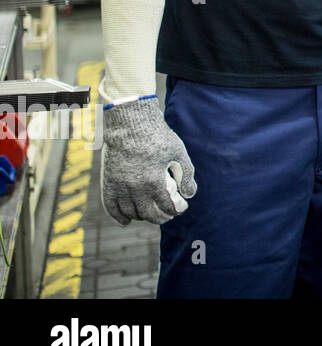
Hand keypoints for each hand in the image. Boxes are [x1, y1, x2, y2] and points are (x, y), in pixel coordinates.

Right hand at [100, 97, 196, 225]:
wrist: (130, 124)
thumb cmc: (157, 136)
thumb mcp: (178, 153)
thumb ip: (186, 174)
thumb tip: (190, 194)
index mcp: (154, 181)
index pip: (166, 207)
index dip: (175, 210)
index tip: (180, 208)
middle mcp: (135, 188)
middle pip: (148, 213)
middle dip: (160, 217)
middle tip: (167, 215)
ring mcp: (119, 186)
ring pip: (130, 212)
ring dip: (141, 217)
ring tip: (149, 214)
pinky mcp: (108, 182)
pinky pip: (110, 206)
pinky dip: (117, 216)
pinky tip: (126, 222)